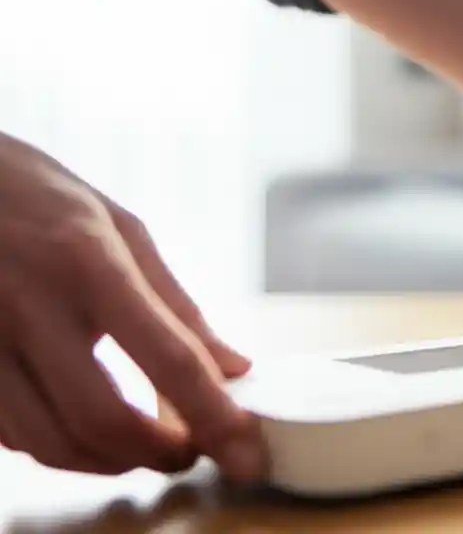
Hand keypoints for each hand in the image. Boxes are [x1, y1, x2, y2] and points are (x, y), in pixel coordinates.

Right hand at [0, 133, 263, 478]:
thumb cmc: (36, 195)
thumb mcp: (118, 227)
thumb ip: (176, 306)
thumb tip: (234, 368)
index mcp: (86, 260)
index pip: (166, 356)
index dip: (213, 415)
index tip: (247, 451)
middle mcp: (28, 304)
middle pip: (99, 418)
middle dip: (157, 453)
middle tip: (191, 452)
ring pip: (48, 441)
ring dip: (109, 460)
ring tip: (147, 444)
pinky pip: (10, 434)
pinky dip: (58, 444)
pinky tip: (84, 425)